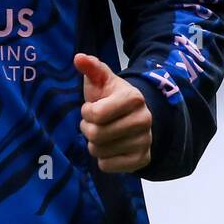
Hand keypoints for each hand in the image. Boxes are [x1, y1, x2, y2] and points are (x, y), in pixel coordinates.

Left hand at [74, 53, 151, 173]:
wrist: (133, 118)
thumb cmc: (111, 97)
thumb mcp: (102, 81)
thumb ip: (91, 68)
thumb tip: (79, 57)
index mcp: (134, 98)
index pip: (96, 114)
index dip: (87, 112)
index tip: (91, 109)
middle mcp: (144, 120)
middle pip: (96, 135)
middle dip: (88, 129)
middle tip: (94, 124)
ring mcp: (145, 141)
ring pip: (100, 152)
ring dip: (94, 144)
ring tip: (103, 135)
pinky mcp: (142, 160)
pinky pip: (107, 166)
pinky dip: (103, 159)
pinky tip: (110, 148)